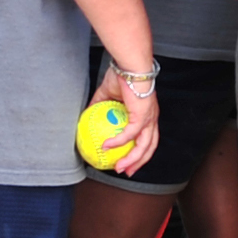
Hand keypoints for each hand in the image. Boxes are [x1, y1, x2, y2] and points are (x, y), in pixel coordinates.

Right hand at [92, 60, 163, 176]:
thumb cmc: (121, 74)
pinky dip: (117, 142)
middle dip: (139, 162)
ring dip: (132, 160)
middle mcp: (151, 118)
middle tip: (126, 172)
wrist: (129, 65)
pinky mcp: (142, 116)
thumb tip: (86, 115)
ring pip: (143, 146)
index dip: (139, 151)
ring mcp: (149, 118)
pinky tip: (106, 146)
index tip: (129, 161)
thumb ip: (99, 106)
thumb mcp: (107, 94)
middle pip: (149, 147)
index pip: (146, 137)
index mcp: (146, 113)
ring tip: (118, 168)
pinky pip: (128, 134)